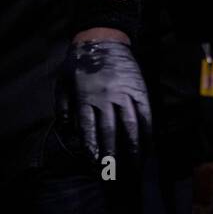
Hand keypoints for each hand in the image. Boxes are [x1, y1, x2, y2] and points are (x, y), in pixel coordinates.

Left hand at [54, 40, 152, 162]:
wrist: (102, 39)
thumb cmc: (79, 63)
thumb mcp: (62, 84)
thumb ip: (63, 108)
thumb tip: (66, 131)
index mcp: (86, 99)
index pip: (89, 131)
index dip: (93, 150)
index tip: (96, 165)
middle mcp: (106, 99)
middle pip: (111, 132)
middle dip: (113, 156)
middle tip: (115, 175)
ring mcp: (125, 94)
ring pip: (131, 125)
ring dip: (134, 147)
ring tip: (136, 165)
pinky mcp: (139, 89)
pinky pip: (146, 113)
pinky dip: (148, 131)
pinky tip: (149, 145)